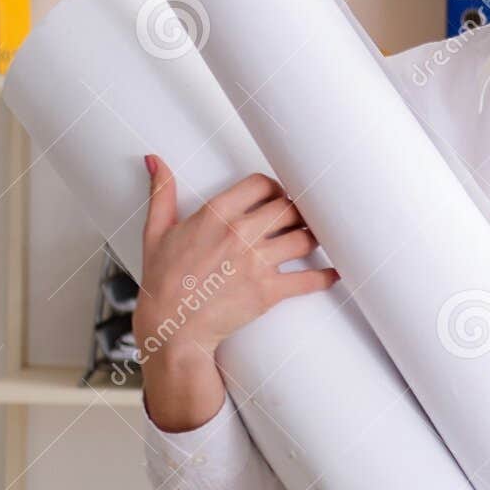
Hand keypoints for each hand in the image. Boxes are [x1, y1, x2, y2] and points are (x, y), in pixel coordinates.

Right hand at [136, 155, 339, 372]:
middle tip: (301, 218)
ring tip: (316, 238)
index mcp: (216, 214)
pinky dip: (325, 276)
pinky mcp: (268, 292)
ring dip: (313, 237)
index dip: (275, 189)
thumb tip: (155, 160)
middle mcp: (240, 233)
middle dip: (297, 212)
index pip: (262, 185)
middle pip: (288, 209)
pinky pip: (308, 279)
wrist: (170, 328)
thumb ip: (161, 193)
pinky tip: (335, 272)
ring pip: (303, 238)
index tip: (278, 198)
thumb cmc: (162, 282)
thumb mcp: (155, 232)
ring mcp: (256, 263)